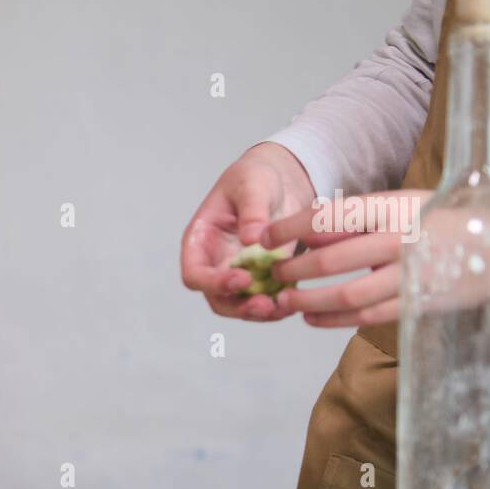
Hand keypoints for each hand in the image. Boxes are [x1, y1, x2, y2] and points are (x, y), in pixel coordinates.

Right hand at [180, 142, 316, 320]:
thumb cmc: (256, 176)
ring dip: (260, 312)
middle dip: (239, 306)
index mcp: (202, 240)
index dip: (213, 283)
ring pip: (241, 306)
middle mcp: (217, 262)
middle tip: (264, 304)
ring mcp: (241, 273)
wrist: (284, 178)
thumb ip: (252, 209)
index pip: (195, 274)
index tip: (243, 278)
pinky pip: (267, 301)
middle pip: (217, 298)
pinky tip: (294, 300)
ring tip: (282, 308)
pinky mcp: (266, 278)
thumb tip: (251, 238)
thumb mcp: (252, 183)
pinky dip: (279, 306)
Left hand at [264, 189, 428, 327]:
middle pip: (333, 259)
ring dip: (309, 300)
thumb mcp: (402, 205)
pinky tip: (312, 318)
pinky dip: (334, 319)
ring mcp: (411, 276)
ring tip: (286, 301)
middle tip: (274, 275)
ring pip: (347, 295)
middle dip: (295, 269)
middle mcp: (401, 240)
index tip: (263, 237)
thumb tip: (307, 233)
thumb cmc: (441, 220)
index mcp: (395, 208)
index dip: (291, 228)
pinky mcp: (416, 304)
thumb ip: (357, 220)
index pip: (330, 216)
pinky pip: (366, 316)